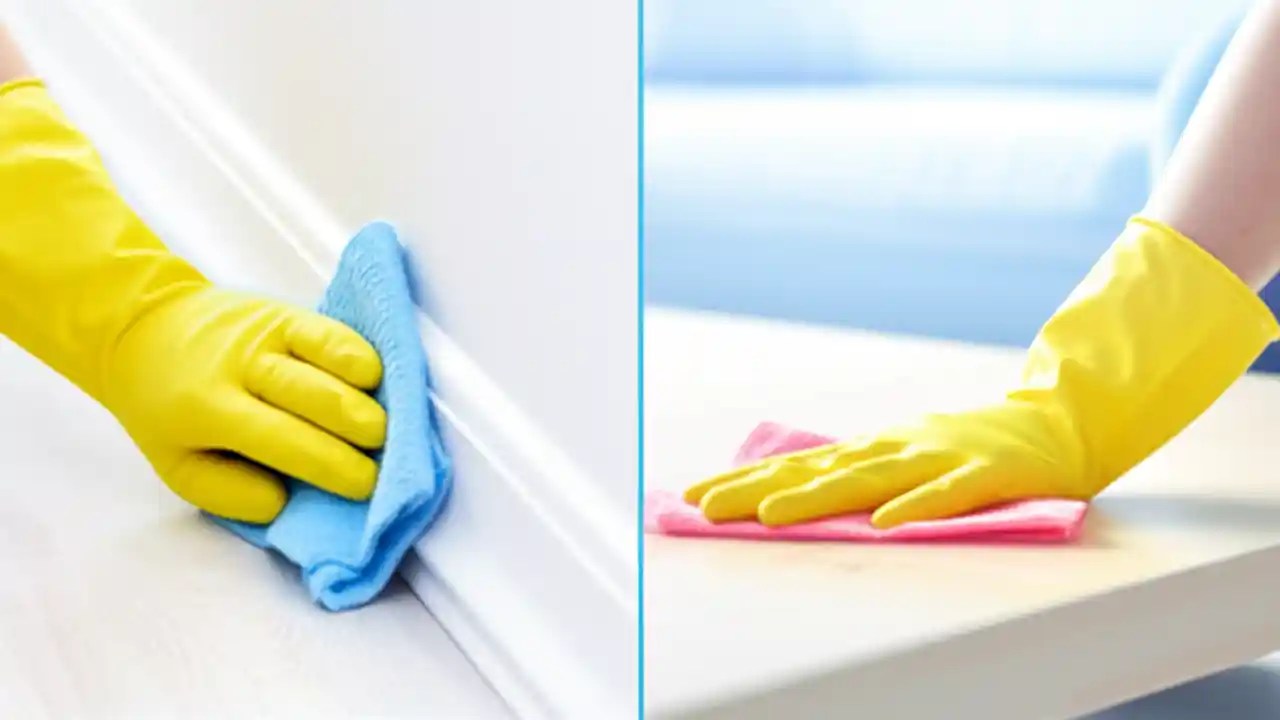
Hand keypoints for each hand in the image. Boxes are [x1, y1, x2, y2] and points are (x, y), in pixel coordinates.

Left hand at [105, 287, 386, 522]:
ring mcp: (261, 333)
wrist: (142, 329)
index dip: (328, 463)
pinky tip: (374, 377)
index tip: (365, 486)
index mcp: (206, 409)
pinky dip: (356, 352)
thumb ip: (227, 492)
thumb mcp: (177, 465)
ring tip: (387, 425)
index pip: (279, 437)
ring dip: (361, 394)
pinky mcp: (281, 312)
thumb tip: (283, 501)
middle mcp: (237, 365)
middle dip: (355, 428)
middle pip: (310, 396)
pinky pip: (326, 330)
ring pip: (323, 360)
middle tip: (385, 457)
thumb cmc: (168, 410)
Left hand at [684, 217, 1278, 527]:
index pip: (799, 466)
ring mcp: (940, 457)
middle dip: (759, 490)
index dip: (746, 481)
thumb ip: (855, 472)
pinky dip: (918, 507)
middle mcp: (896, 448)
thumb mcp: (904, 456)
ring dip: (818, 499)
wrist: (1055, 424)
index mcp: (874, 448)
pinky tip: (886, 524)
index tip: (694, 495)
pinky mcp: (986, 474)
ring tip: (770, 517)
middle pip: (819, 472)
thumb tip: (788, 488)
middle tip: (706, 507)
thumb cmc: (968, 447)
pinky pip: (949, 495)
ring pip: (871, 480)